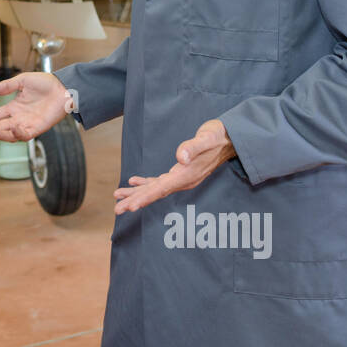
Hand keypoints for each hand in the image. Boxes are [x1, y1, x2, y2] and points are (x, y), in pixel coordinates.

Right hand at [0, 72, 73, 141]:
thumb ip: (7, 86)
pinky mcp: (38, 128)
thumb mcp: (23, 81)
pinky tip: (13, 129)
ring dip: (1, 134)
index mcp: (15, 107)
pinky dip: (18, 134)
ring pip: (11, 134)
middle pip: (0, 127)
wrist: (63, 87)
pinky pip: (26, 135)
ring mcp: (28, 124)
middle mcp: (20, 117)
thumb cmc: (46, 83)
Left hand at [113, 119, 235, 214]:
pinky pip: (160, 182)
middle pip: (155, 193)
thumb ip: (193, 147)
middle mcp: (183, 180)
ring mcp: (181, 178)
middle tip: (117, 209)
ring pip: (155, 189)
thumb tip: (181, 158)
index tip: (130, 207)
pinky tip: (133, 182)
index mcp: (186, 175)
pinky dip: (146, 183)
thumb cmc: (217, 137)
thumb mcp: (206, 139)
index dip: (145, 198)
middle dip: (136, 201)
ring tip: (118, 197)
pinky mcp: (180, 172)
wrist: (229, 139)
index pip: (161, 189)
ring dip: (137, 193)